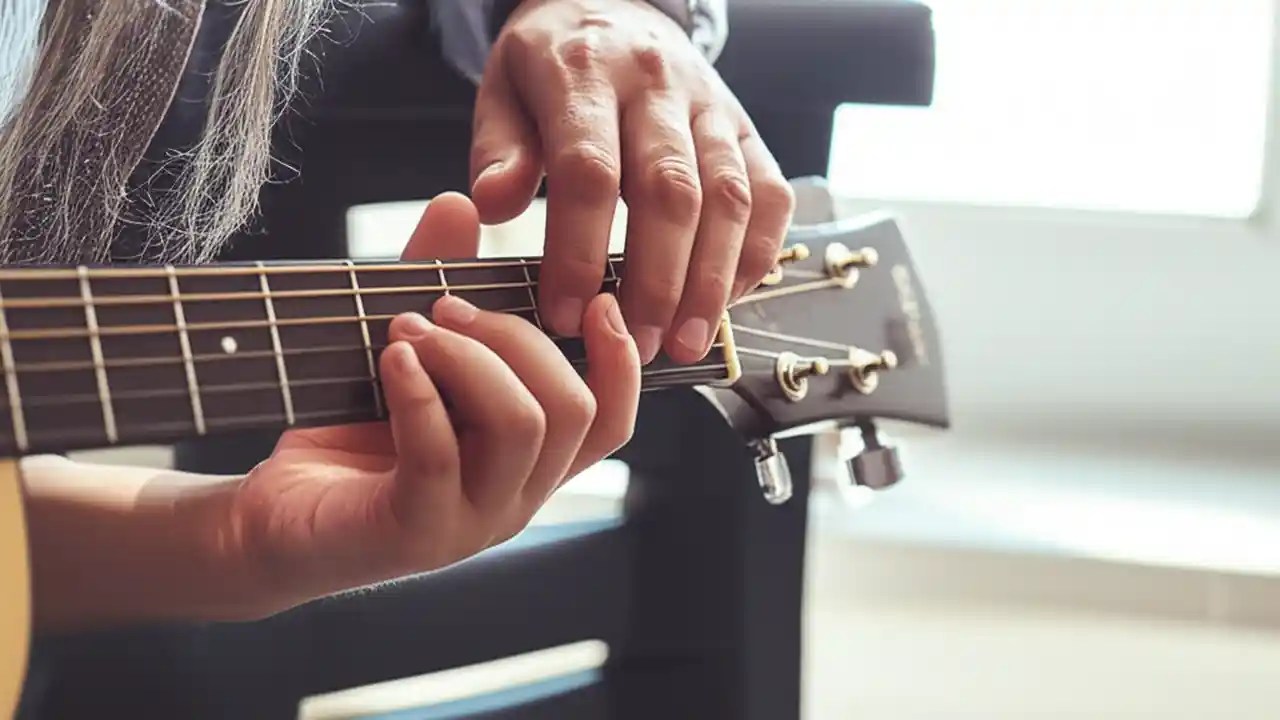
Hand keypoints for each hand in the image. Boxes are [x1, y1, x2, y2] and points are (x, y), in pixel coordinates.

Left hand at [224, 193, 640, 609]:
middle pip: (573, 408)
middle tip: (448, 307)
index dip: (620, 360)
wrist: (273, 518)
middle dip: (517, 337)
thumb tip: (462, 204)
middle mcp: (516, 498)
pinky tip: (391, 358)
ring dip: (468, 357)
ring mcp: (471, 524)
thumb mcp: (408, 354)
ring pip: (521, 426)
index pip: (611, 421)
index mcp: (528, 461)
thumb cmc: (346, 435)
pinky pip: (439, 455)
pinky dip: (417, 392)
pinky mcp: (415, 535)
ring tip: (410, 329)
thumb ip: (439, 287)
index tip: (597, 299)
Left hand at [469, 0, 795, 365]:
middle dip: (655, 280)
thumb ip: (497, 149)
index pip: (588, 170)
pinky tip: (727, 302)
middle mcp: (658, 84)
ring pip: (729, 197)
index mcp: (585, 73)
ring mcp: (713, 106)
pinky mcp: (748, 129)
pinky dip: (756, 254)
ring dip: (712, 280)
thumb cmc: (552, 66)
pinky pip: (769, 194)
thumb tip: (491, 208)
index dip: (579, 251)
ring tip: (686, 342)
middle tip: (634, 345)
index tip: (565, 315)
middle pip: (669, 191)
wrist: (617, 5)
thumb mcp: (503, 88)